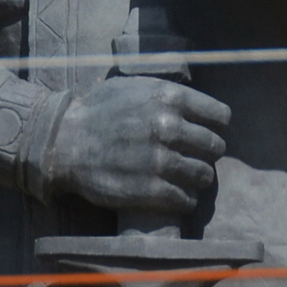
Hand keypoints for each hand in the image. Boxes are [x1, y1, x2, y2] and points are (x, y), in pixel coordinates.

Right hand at [45, 75, 230, 214]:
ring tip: (181, 177)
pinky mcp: (151, 190)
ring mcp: (161, 161)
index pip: (221, 117)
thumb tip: (197, 103)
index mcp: (169, 98)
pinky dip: (183, 199)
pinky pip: (187, 200)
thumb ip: (167, 93)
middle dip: (206, 153)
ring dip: (196, 178)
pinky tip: (171, 194)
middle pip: (216, 147)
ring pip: (205, 176)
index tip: (203, 133)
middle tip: (190, 157)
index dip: (214, 126)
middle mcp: (170, 127)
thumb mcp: (133, 86)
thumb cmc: (98, 111)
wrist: (65, 142)